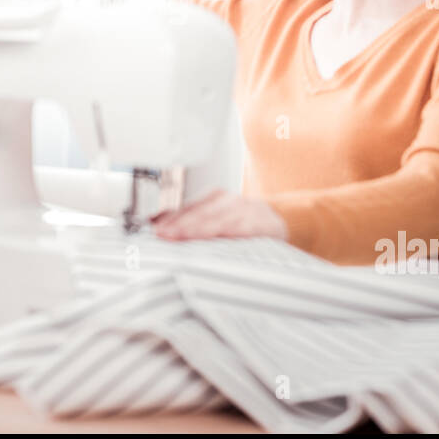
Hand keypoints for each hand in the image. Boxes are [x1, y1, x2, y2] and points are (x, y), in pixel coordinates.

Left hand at [150, 189, 288, 242]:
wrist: (282, 224)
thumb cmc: (243, 227)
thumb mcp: (218, 222)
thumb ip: (194, 226)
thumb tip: (159, 232)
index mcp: (214, 199)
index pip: (189, 209)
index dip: (172, 220)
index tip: (156, 232)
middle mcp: (229, 200)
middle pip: (201, 213)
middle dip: (181, 225)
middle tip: (165, 236)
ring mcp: (248, 209)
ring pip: (221, 219)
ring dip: (201, 228)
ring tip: (184, 237)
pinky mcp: (266, 223)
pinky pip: (247, 228)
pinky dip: (233, 232)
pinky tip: (221, 240)